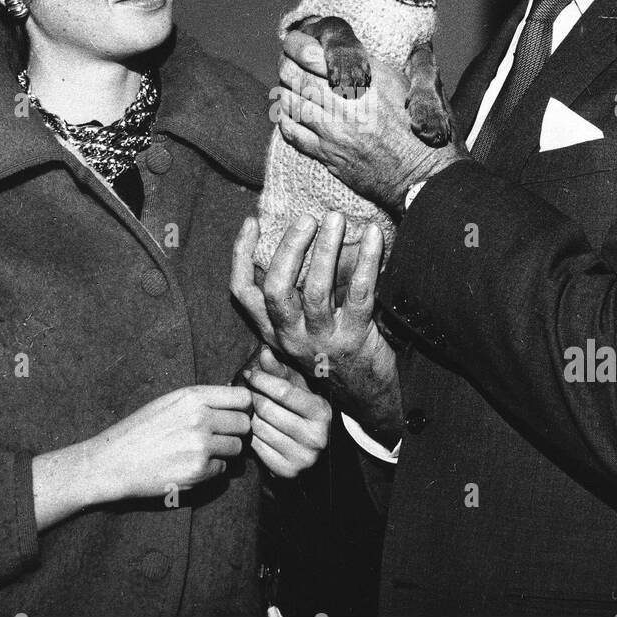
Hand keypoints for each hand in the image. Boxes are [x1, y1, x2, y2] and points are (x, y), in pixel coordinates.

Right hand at [85, 385, 252, 501]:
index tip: (235, 414)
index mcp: (193, 396)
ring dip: (226, 452)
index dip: (243, 407)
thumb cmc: (141, 430)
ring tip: (202, 451)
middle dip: (236, 431)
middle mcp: (200, 418)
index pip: (243, 398)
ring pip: (237, 448)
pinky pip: (223, 470)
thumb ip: (202, 399)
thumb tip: (238, 399)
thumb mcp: (170, 401)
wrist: (112, 462)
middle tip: (220, 436)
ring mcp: (201, 446)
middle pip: (245, 424)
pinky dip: (212, 470)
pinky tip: (191, 465)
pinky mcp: (199, 472)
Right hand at [231, 210, 402, 439]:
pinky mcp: (354, 339)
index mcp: (272, 330)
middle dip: (288, 249)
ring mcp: (322, 340)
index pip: (243, 293)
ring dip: (325, 249)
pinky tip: (375, 236)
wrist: (363, 397)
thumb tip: (287, 242)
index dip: (241, 255)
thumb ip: (289, 297)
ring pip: (316, 291)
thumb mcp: (298, 330)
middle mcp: (291, 336)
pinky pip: (360, 294)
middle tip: (306, 219)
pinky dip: (367, 261)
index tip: (253, 222)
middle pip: (276, 290)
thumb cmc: (330, 351)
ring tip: (335, 219)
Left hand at [239, 345, 331, 476]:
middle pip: (267, 409)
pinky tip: (251, 428)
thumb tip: (263, 352)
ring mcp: (303, 457)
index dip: (262, 380)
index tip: (249, 374)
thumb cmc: (300, 411)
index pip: (284, 391)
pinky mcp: (287, 471)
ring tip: (247, 409)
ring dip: (248, 416)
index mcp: (322, 412)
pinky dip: (248, 435)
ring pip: (258, 428)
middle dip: (252, 397)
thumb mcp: (297, 388)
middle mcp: (316, 437)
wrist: (310, 450)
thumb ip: (279, 371)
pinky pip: (255, 447)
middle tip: (246, 392)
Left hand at [275, 30, 468, 210]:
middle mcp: (347, 100)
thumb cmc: (423, 131)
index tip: (294, 41)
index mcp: (368, 78)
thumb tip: (362, 54)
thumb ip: (382, 68)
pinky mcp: (328, 154)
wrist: (425, 175)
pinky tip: (287, 115)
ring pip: (291, 102)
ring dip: (284, 91)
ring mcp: (334, 129)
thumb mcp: (411, 86)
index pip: (316, 53)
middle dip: (286, 65)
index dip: (297, 44)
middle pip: (297, 75)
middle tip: (285, 61)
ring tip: (285, 86)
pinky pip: (293, 133)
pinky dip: (285, 120)